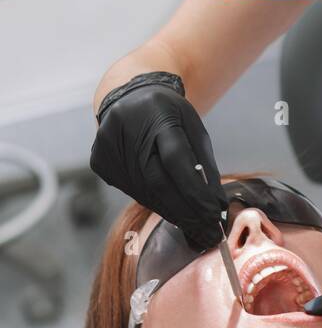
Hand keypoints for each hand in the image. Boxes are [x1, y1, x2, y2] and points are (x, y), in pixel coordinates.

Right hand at [90, 73, 227, 248]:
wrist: (129, 97)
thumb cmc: (167, 113)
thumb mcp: (192, 126)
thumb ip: (204, 163)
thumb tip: (216, 204)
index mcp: (155, 115)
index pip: (176, 159)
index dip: (195, 190)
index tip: (214, 213)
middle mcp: (126, 130)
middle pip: (157, 181)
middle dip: (185, 209)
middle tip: (206, 229)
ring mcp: (108, 147)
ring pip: (144, 192)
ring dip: (171, 211)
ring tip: (194, 225)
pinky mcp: (99, 162)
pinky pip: (131, 190)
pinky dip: (154, 202)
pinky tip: (171, 211)